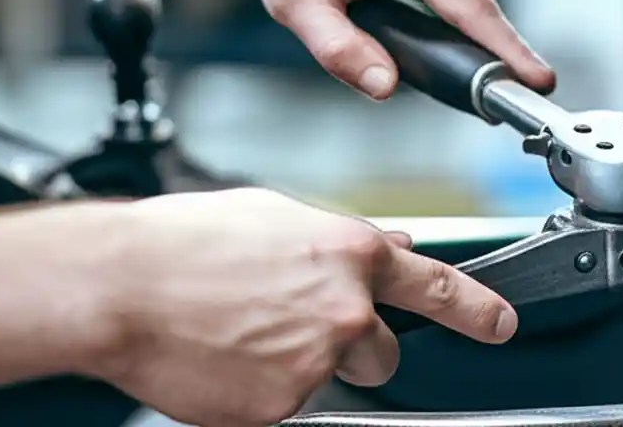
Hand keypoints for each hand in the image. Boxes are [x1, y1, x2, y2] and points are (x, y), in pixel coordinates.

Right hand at [89, 188, 515, 426]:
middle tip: (299, 329)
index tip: (501, 323)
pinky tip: (226, 356)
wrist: (121, 287)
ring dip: (304, 365)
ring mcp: (315, 361)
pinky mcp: (280, 405)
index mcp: (351, 254)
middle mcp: (345, 309)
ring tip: (245, 333)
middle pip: (385, 352)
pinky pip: (286, 404)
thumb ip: (342, 239)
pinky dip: (261, 388)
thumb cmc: (188, 241)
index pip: (437, 287)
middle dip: (356, 347)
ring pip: (331, 378)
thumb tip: (390, 245)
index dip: (478, 308)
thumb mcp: (278, 216)